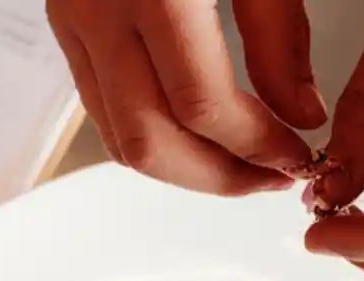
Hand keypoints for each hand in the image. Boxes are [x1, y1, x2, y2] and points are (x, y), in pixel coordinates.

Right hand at [46, 0, 325, 194]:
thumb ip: (281, 36)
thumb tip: (299, 116)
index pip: (202, 105)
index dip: (255, 148)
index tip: (297, 157)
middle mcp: (99, 7)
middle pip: (147, 141)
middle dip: (215, 179)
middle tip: (269, 180)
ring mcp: (71, 17)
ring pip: (115, 137)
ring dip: (180, 168)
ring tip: (239, 165)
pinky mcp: (64, 21)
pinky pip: (100, 106)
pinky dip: (149, 134)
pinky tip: (196, 133)